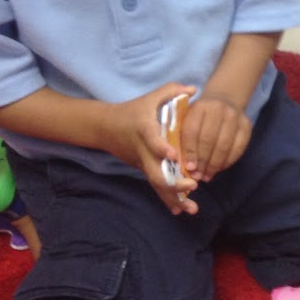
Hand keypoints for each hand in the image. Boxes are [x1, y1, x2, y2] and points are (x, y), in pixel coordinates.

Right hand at [101, 82, 199, 214]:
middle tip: (192, 186)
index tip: (173, 155)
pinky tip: (181, 210)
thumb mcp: (151, 97)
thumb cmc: (133, 110)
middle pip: (156, 172)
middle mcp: (143, 151)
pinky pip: (157, 186)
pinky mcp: (145, 170)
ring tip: (191, 209)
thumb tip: (193, 89)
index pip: (152, 140)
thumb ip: (171, 91)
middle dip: (174, 182)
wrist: (106, 128)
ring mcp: (143, 163)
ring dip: (173, 198)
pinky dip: (168, 199)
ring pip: (157, 184)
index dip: (160, 148)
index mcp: (145, 131)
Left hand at [181, 91, 252, 183]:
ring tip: (207, 176)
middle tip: (198, 175)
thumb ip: (183, 137)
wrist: (225, 98)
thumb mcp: (188, 117)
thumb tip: (183, 165)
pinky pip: (238, 148)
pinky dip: (228, 162)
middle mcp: (218, 108)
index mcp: (199, 106)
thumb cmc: (201, 115)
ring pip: (224, 146)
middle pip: (209, 139)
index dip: (190, 151)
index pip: (192, 131)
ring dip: (214, 165)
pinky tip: (219, 169)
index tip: (189, 167)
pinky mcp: (246, 126)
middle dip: (202, 161)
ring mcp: (235, 116)